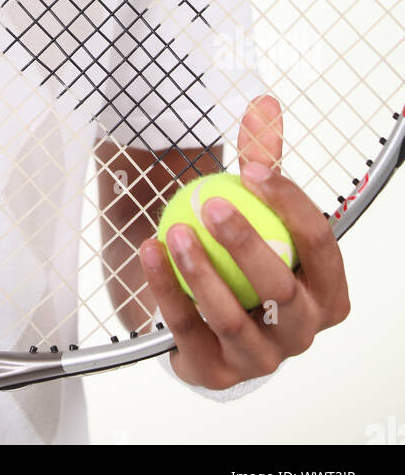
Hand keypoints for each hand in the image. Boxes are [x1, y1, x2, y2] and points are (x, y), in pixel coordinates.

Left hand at [138, 94, 350, 388]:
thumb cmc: (237, 252)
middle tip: (212, 203)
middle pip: (283, 289)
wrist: (195, 306)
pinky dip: (166, 289)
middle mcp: (300, 330)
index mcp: (325, 291)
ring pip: (234, 317)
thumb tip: (264, 102)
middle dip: (248, 243)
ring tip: (175, 230)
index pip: (320, 244)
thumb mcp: (255, 207)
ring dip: (202, 272)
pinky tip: (150, 251)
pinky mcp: (215, 372)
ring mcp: (259, 357)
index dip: (291, 204)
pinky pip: (187, 329)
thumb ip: (261, 158)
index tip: (250, 169)